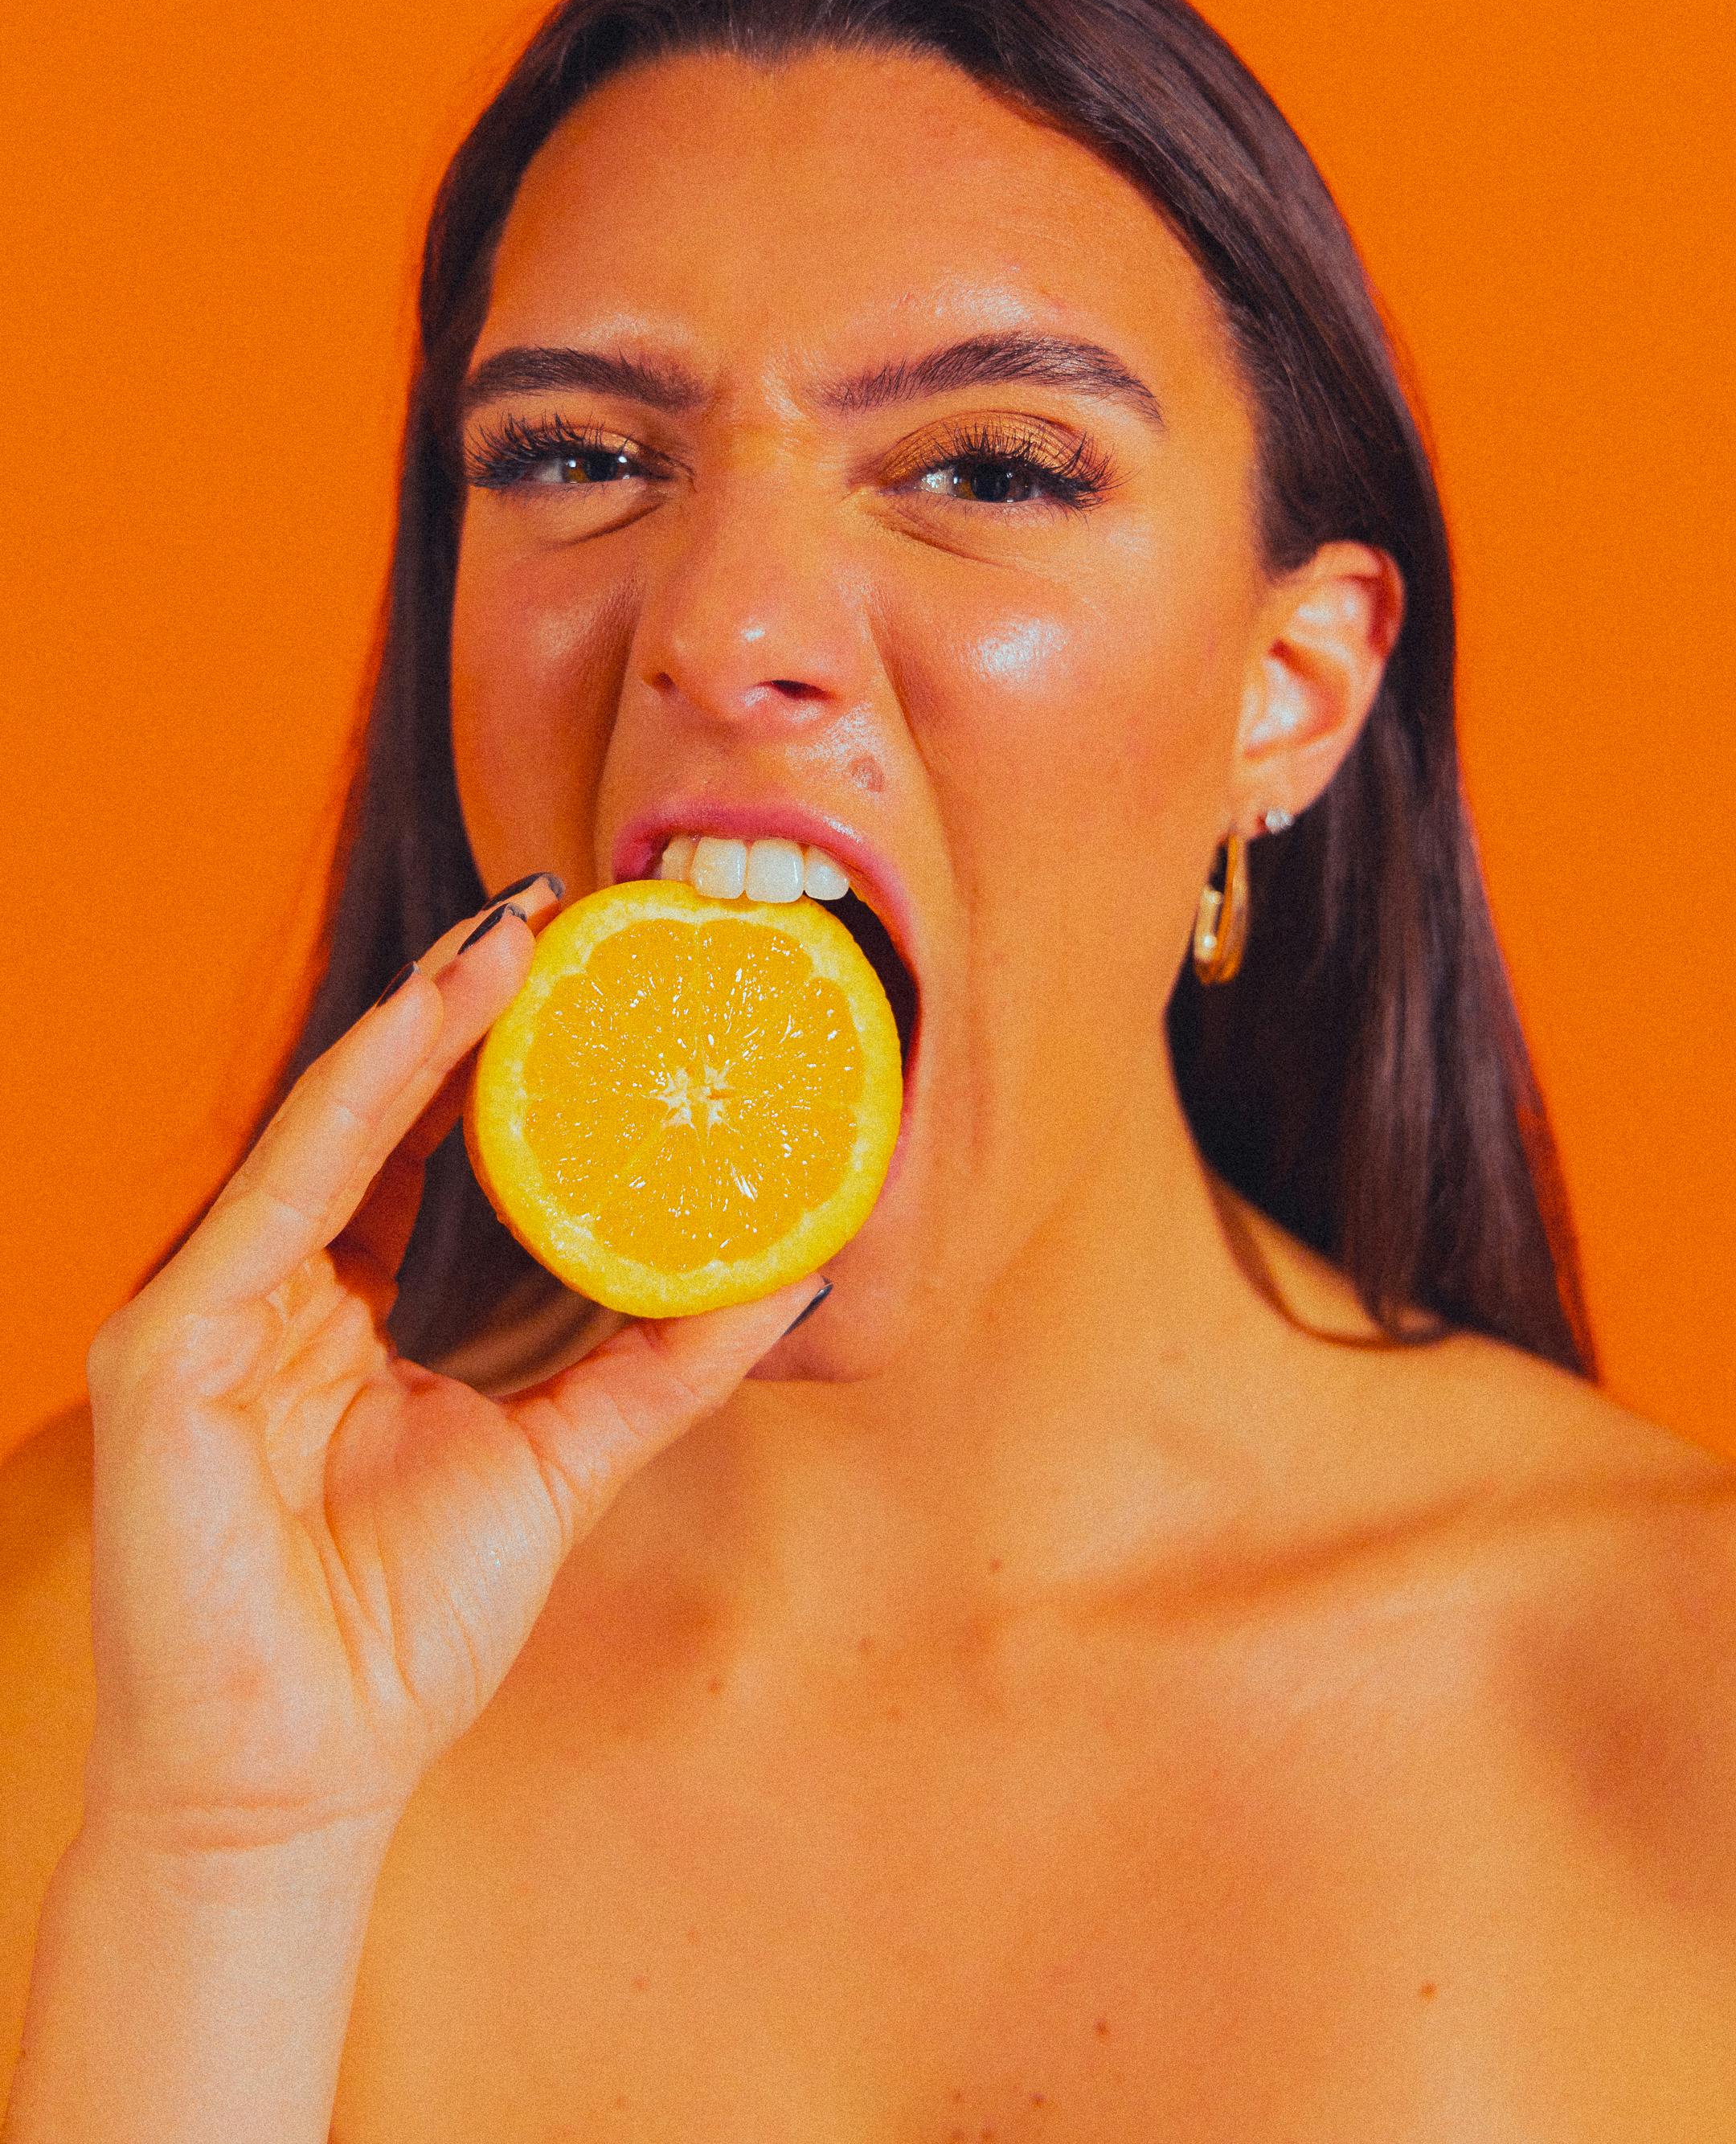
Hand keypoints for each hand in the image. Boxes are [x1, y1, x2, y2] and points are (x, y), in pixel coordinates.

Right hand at [80, 881, 823, 1854]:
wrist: (300, 1776)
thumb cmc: (403, 1631)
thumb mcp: (563, 1462)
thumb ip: (662, 1364)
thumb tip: (787, 1273)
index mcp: (350, 1315)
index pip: (424, 1153)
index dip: (500, 1060)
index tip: (588, 975)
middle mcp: (275, 1295)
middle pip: (375, 1119)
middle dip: (464, 1010)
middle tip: (558, 914)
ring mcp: (214, 1313)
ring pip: (324, 1131)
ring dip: (417, 1025)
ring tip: (509, 939)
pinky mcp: (168, 1346)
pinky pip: (275, 1198)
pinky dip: (350, 1103)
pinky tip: (418, 1027)